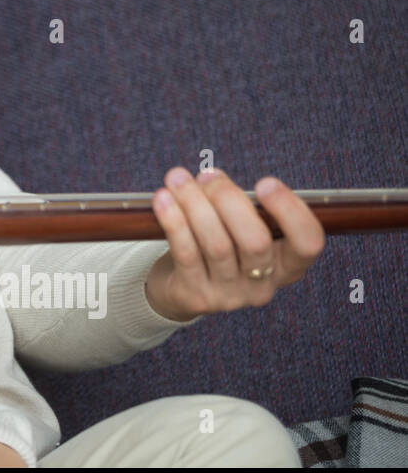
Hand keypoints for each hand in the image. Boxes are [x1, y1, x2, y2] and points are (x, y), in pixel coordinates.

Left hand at [145, 167, 324, 321]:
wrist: (181, 286)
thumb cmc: (220, 244)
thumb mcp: (241, 229)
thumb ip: (242, 208)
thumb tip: (213, 180)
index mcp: (287, 264)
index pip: (308, 243)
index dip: (291, 212)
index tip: (264, 183)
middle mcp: (264, 285)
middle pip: (255, 241)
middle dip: (229, 199)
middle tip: (208, 176)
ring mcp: (230, 295)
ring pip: (216, 244)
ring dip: (194, 204)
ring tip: (177, 179)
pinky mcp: (196, 295)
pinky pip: (186, 253)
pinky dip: (173, 221)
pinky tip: (163, 199)